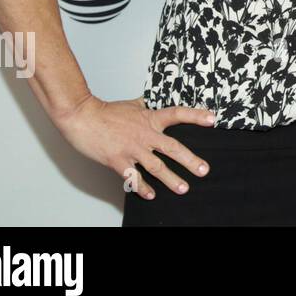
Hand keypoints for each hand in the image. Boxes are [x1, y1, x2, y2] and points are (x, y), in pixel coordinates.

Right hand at [53, 95, 216, 199]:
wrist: (83, 117)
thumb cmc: (106, 111)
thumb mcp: (132, 105)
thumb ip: (146, 107)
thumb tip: (154, 101)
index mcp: (150, 119)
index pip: (177, 114)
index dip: (196, 116)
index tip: (212, 119)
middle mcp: (145, 134)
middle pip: (173, 148)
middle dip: (190, 160)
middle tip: (204, 170)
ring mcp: (132, 149)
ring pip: (156, 166)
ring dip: (171, 179)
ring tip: (183, 188)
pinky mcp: (118, 160)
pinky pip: (134, 177)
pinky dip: (142, 187)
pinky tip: (151, 194)